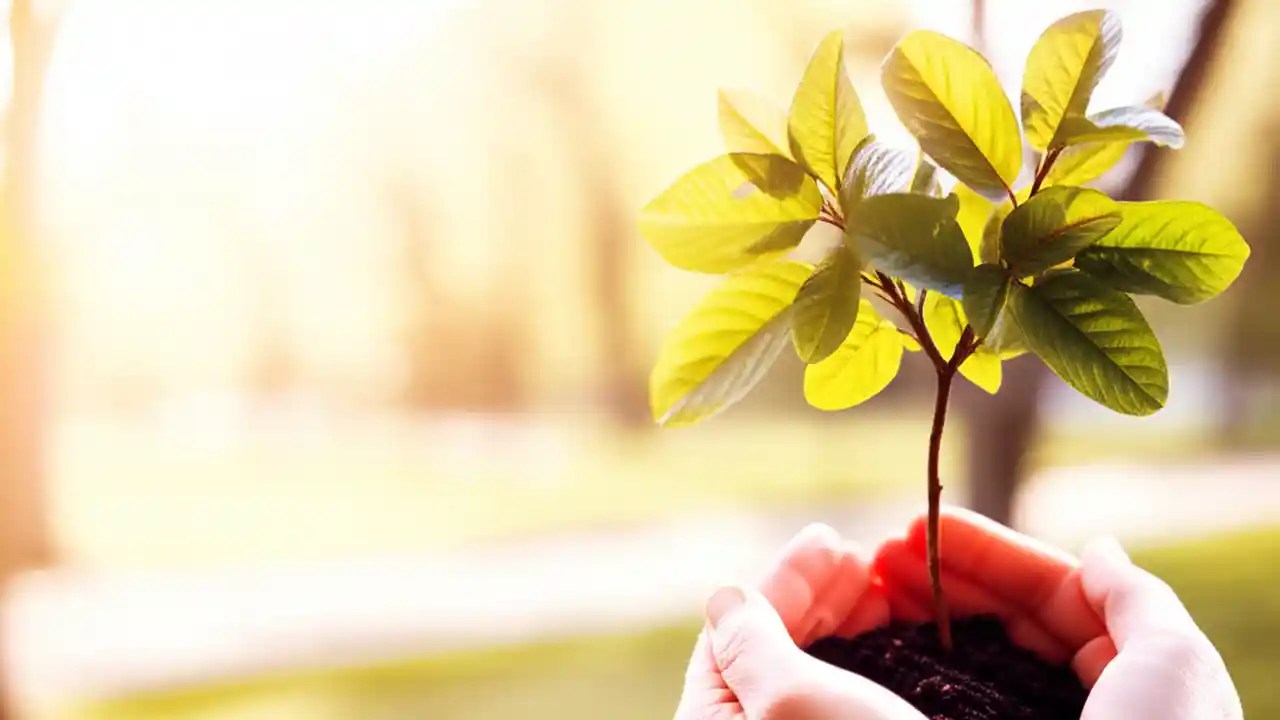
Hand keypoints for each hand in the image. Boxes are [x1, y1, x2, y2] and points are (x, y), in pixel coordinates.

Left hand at [675, 523, 925, 718]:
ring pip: (818, 675)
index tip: (829, 537)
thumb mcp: (788, 698)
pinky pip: (852, 698)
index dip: (784, 582)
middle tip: (863, 555)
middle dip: (820, 596)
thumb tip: (724, 596)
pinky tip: (907, 636)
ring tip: (885, 587)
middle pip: (776, 652)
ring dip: (850, 622)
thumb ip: (750, 642)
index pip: (732, 635)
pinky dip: (875, 660)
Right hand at [874, 509, 1242, 719]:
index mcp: (1131, 681)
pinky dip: (918, 661)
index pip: (1055, 595)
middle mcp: (1078, 708)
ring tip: (872, 581)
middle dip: (945, 577)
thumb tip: (1098, 549)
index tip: (927, 528)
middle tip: (884, 552)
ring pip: (972, 658)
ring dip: (924, 613)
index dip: (993, 554)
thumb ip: (1138, 600)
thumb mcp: (1175, 666)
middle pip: (1004, 620)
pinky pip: (952, 698)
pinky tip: (883, 637)